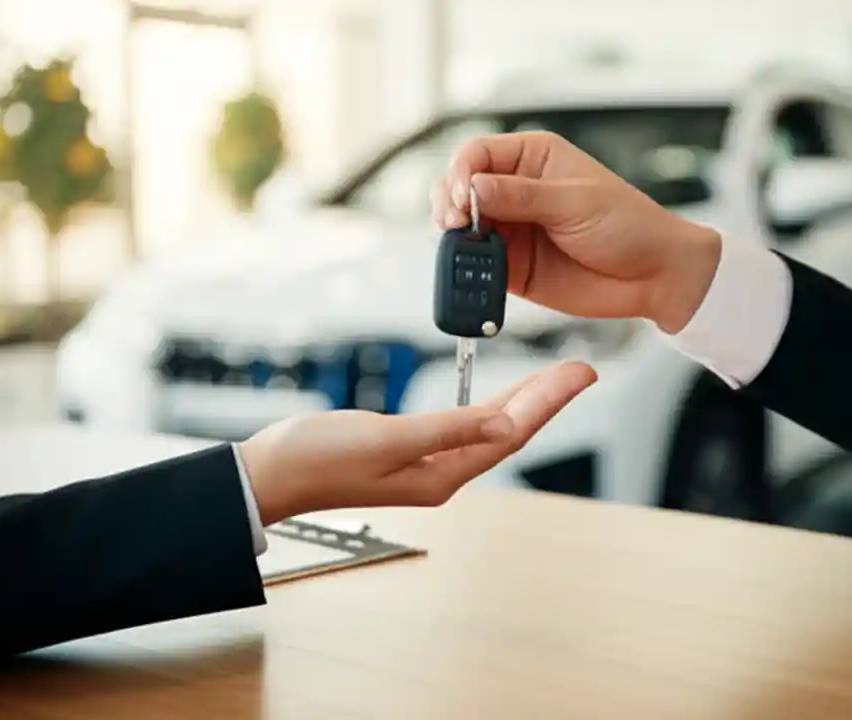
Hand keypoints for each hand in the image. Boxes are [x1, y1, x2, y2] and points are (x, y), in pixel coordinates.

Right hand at [238, 361, 595, 524]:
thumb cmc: (318, 458)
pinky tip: (497, 395)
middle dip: (546, 398)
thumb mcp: (385, 439)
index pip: (511, 433)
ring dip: (523, 400)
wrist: (271, 474)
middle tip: (580, 370)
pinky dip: (488, 404)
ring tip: (552, 377)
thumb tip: (502, 424)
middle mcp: (441, 474)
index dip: (549, 401)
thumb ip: (445, 430)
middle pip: (509, 430)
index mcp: (441, 475)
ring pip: (490, 427)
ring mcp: (426, 464)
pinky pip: (465, 425)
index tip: (580, 375)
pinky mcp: (409, 450)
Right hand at [430, 131, 721, 333]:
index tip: (464, 196)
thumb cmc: (629, 226)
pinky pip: (477, 263)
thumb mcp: (575, 202)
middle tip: (457, 222)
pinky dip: (467, 267)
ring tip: (464, 245)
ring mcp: (512, 228)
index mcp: (534, 158)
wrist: (654, 276)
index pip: (477, 153)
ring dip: (454, 235)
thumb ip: (521, 196)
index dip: (461, 172)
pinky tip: (473, 269)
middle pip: (459, 187)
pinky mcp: (513, 265)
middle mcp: (517, 190)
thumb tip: (474, 188)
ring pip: (461, 226)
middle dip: (449, 202)